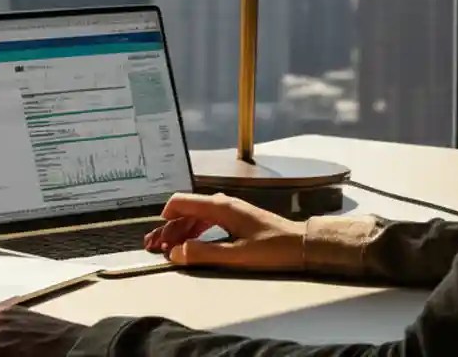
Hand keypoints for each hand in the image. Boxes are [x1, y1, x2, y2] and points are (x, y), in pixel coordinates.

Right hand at [143, 193, 304, 271]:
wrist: (302, 244)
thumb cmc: (272, 248)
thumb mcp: (237, 255)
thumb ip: (204, 253)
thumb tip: (174, 253)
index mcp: (220, 207)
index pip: (181, 202)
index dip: (164, 219)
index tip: (157, 239)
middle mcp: (221, 204)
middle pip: (185, 211)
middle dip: (168, 229)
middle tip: (155, 249)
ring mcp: (228, 210)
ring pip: (194, 217)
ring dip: (179, 232)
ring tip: (167, 250)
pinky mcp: (234, 218)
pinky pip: (206, 221)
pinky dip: (193, 232)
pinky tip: (189, 245)